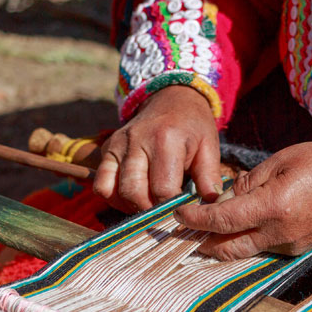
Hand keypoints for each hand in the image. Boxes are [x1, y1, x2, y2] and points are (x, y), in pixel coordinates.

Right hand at [95, 86, 220, 211]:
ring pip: (114, 190)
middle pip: (134, 192)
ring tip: (148, 206)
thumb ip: (209, 176)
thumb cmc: (192, 126)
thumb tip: (211, 204)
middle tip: (164, 213)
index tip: (181, 210)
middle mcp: (137, 141)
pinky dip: (113, 197)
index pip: (163, 188)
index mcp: (166, 140)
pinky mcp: (107, 148)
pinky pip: (101, 183)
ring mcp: (118, 144)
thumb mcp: (208, 146)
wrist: (171, 99)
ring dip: (130, 206)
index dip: (172, 207)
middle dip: (149, 210)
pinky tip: (131, 197)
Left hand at [174, 141, 311, 258]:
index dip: (196, 220)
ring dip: (222, 244)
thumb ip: (246, 184)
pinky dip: (247, 241)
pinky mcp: (299, 249)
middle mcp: (279, 233)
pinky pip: (264, 249)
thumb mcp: (279, 162)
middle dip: (201, 242)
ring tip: (205, 233)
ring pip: (245, 251)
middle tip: (182, 234)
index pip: (222, 221)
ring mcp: (290, 245)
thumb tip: (221, 201)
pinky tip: (239, 230)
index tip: (178, 215)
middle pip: (228, 248)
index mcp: (272, 207)